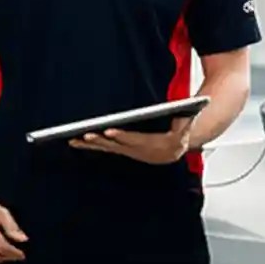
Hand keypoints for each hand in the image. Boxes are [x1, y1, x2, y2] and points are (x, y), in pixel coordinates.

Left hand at [69, 115, 195, 164]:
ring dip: (91, 145)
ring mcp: (130, 153)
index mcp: (156, 146)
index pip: (136, 140)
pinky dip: (92, 146)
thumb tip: (191, 110)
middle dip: (101, 141)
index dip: (123, 136)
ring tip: (74, 140)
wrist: (178, 149)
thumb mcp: (186, 126)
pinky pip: (106, 149)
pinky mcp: (124, 151)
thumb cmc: (180, 133)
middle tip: (86, 134)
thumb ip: (186, 120)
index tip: (110, 131)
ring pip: (108, 150)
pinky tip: (79, 141)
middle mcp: (140, 152)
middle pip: (118, 146)